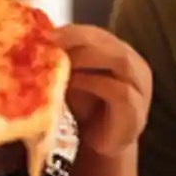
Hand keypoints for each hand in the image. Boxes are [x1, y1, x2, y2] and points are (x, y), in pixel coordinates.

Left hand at [54, 25, 151, 157]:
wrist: (102, 144)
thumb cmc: (87, 107)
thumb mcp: (73, 77)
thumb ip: (64, 59)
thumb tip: (35, 41)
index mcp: (119, 52)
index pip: (98, 34)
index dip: (74, 31)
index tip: (47, 32)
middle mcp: (135, 65)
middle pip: (110, 43)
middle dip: (79, 39)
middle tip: (52, 41)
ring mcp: (139, 87)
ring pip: (120, 60)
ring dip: (87, 57)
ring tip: (61, 60)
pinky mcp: (136, 110)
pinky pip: (118, 90)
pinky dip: (93, 83)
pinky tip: (73, 82)